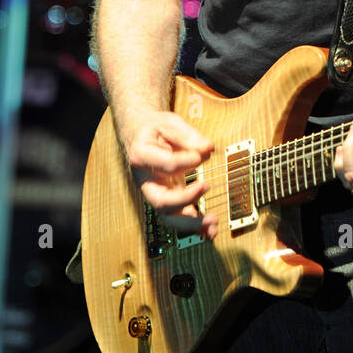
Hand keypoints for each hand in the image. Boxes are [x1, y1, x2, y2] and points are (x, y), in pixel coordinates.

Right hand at [123, 109, 217, 239]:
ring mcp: (156, 193)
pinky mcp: (168, 199)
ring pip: (168, 216)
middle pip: (161, 201)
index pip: (165, 165)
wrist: (140, 136)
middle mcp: (146, 180)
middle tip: (206, 186)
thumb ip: (188, 136)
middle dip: (185, 200)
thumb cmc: (154, 130)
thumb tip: (207, 148)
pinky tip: (210, 229)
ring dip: (191, 222)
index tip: (201, 156)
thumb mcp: (169, 123)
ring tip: (212, 221)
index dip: (185, 161)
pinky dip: (195, 226)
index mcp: (142, 156)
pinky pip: (178, 218)